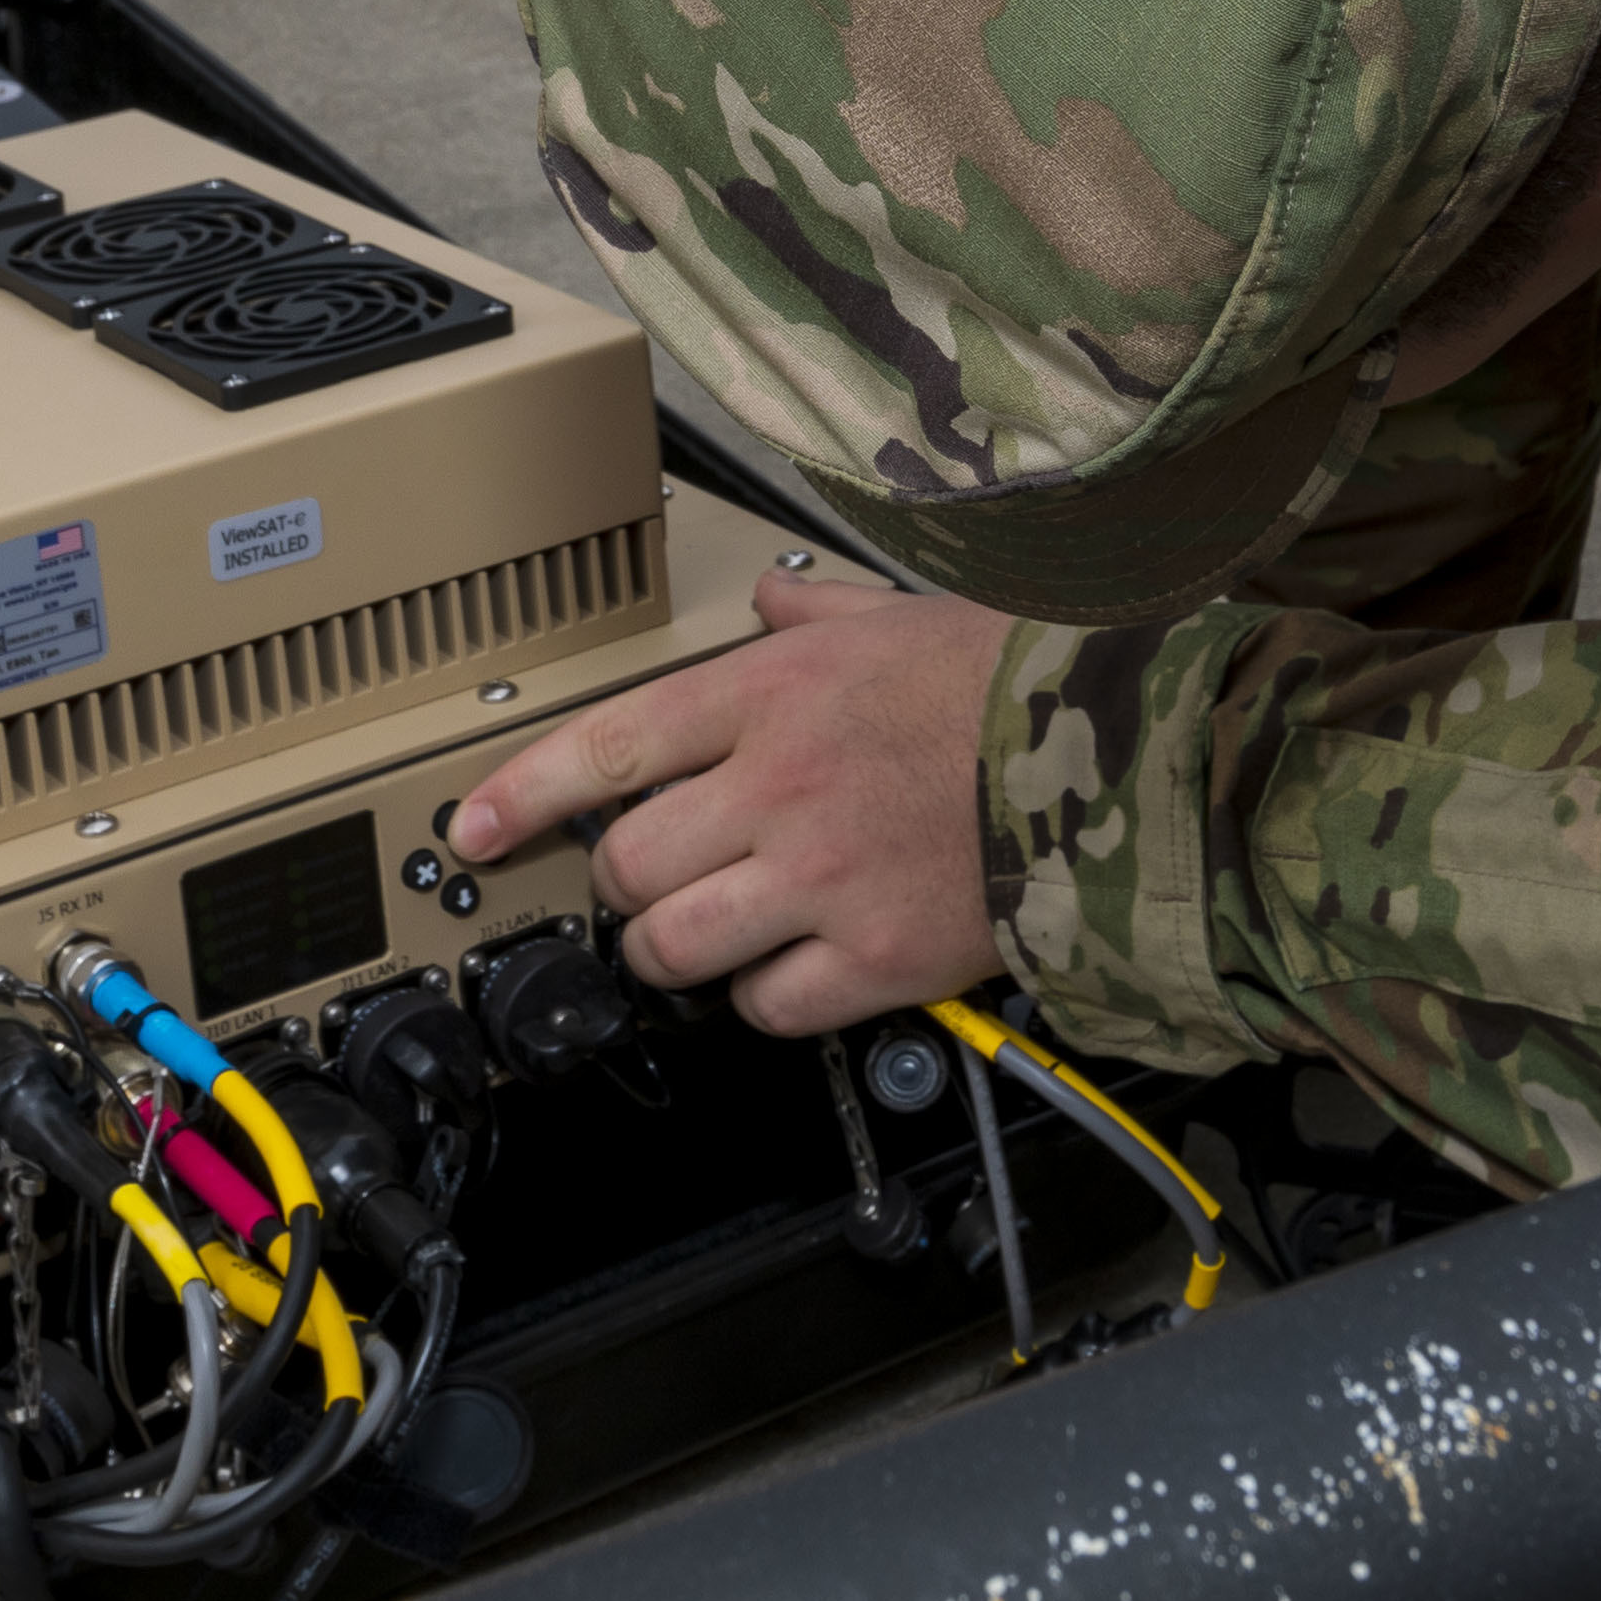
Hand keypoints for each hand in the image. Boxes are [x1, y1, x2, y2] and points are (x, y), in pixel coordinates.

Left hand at [448, 568, 1018, 1036]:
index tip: (475, 828)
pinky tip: (794, 970)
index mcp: (771, 693)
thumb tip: (769, 593)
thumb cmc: (1018, 682)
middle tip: (657, 881)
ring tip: (706, 938)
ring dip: (674, 953)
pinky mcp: (876, 959)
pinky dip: (764, 999)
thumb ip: (817, 612)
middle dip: (625, 886)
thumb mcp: (903, 614)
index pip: (604, 747)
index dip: (520, 795)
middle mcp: (779, 787)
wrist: (1124, 757)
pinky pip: (767, 1007)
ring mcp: (822, 880)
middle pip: (628, 868)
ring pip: (676, 947)